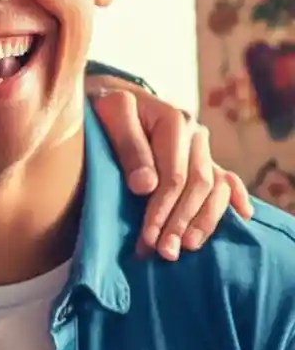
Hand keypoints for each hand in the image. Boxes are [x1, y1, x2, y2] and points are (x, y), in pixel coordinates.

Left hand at [89, 87, 252, 260]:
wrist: (115, 97)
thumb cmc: (107, 108)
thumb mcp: (110, 114)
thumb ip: (128, 146)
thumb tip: (145, 187)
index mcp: (175, 122)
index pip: (175, 177)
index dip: (162, 210)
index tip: (147, 238)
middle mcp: (196, 135)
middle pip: (198, 186)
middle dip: (181, 222)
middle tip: (165, 252)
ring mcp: (202, 147)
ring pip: (216, 188)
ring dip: (204, 221)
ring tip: (188, 247)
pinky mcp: (202, 157)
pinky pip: (226, 178)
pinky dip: (235, 197)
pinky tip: (242, 216)